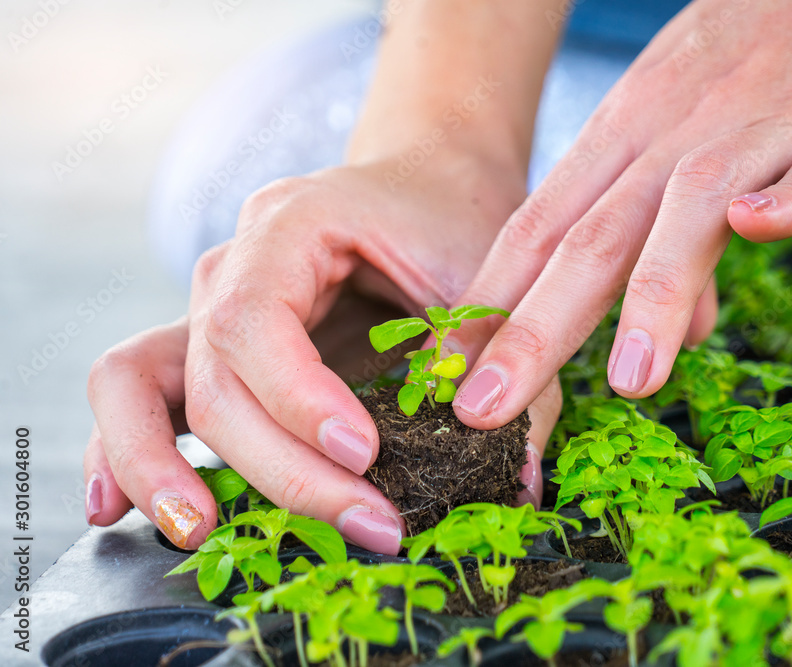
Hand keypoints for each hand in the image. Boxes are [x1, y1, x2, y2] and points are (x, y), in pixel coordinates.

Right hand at [83, 153, 560, 551]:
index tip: (366, 457)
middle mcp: (231, 268)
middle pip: (212, 378)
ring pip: (136, 383)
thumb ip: (501, 362)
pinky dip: (130, 450)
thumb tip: (513, 477)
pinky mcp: (215, 354)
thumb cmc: (452, 221)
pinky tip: (120, 508)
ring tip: (199, 533)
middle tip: (371, 524)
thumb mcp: (487, 277)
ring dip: (158, 464)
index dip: (299, 400)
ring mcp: (210, 310)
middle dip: (284, 468)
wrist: (424, 184)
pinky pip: (142, 395)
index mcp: (289, 227)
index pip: (255, 321)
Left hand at [445, 0, 791, 427]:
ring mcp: (761, 131)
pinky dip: (791, 198)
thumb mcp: (673, 131)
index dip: (488, 308)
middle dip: (533, 331)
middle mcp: (676, 138)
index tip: (441, 379)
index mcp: (622, 140)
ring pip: (694, 211)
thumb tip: (662, 333)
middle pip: (592, 239)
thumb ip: (656, 232)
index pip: (538, 230)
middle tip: (484, 411)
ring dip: (656, 292)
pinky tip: (762, 225)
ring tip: (628, 379)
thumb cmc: (752, 63)